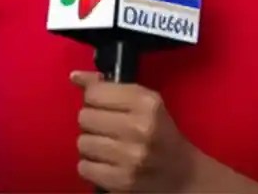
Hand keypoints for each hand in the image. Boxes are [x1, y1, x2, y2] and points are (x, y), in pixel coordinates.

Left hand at [71, 70, 197, 192]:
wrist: (183, 174)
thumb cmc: (160, 133)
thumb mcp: (144, 103)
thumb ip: (109, 87)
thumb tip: (74, 76)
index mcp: (147, 104)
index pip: (95, 93)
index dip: (94, 98)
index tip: (103, 106)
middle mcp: (139, 128)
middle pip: (85, 117)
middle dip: (92, 122)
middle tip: (107, 129)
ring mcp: (130, 158)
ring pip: (82, 143)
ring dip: (91, 145)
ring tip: (107, 147)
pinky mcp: (121, 182)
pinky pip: (83, 168)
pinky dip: (91, 166)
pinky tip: (106, 164)